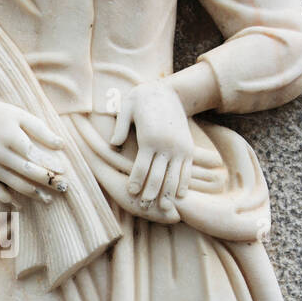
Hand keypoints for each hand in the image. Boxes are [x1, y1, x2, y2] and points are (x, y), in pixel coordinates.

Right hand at [0, 100, 66, 205]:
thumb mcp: (20, 115)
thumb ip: (41, 130)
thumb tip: (61, 145)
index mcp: (9, 136)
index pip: (33, 154)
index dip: (49, 164)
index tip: (63, 171)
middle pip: (27, 171)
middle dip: (47, 181)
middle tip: (63, 187)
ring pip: (16, 185)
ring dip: (35, 194)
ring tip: (49, 199)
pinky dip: (12, 200)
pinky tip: (24, 203)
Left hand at [110, 81, 193, 210]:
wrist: (169, 91)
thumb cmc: (142, 99)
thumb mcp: (127, 108)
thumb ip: (120, 127)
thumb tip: (113, 144)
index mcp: (149, 138)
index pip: (141, 167)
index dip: (136, 182)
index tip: (131, 193)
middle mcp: (166, 145)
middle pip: (158, 177)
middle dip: (151, 194)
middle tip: (144, 207)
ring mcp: (180, 148)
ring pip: (174, 177)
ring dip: (169, 195)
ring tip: (164, 209)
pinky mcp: (188, 149)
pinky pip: (187, 171)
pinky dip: (184, 184)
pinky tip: (179, 196)